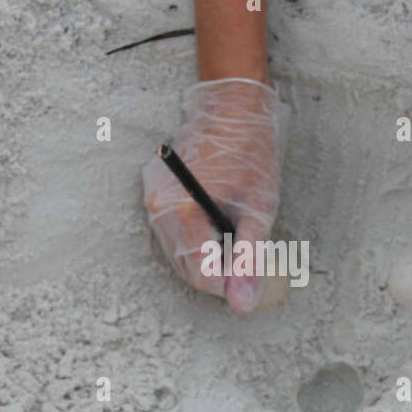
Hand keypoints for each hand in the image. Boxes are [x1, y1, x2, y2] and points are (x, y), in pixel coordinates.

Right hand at [143, 78, 280, 312]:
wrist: (232, 108)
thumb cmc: (250, 153)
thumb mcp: (259, 208)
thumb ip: (249, 259)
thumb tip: (243, 303)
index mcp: (184, 211)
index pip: (199, 274)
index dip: (227, 285)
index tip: (249, 278)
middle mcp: (158, 206)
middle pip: (184, 265)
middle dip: (216, 271)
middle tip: (246, 258)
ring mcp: (152, 197)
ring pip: (176, 251)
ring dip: (205, 255)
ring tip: (233, 235)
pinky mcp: (153, 189)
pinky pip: (170, 231)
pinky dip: (194, 237)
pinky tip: (216, 222)